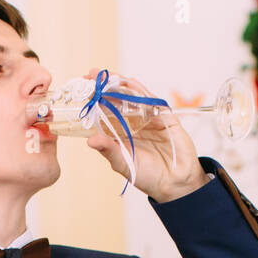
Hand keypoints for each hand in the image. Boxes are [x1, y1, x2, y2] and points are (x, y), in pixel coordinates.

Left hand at [82, 68, 206, 202]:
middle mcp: (134, 124)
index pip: (105, 112)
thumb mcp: (123, 164)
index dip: (94, 100)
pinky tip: (130, 83)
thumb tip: (90, 141)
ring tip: (108, 75)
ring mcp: (149, 119)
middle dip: (105, 86)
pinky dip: (141, 91)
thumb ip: (109, 150)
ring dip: (121, 84)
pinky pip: (152, 100)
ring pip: (134, 96)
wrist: (175, 183)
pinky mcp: (165, 117)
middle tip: (91, 74)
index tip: (82, 88)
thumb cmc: (148, 177)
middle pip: (118, 100)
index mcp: (121, 134)